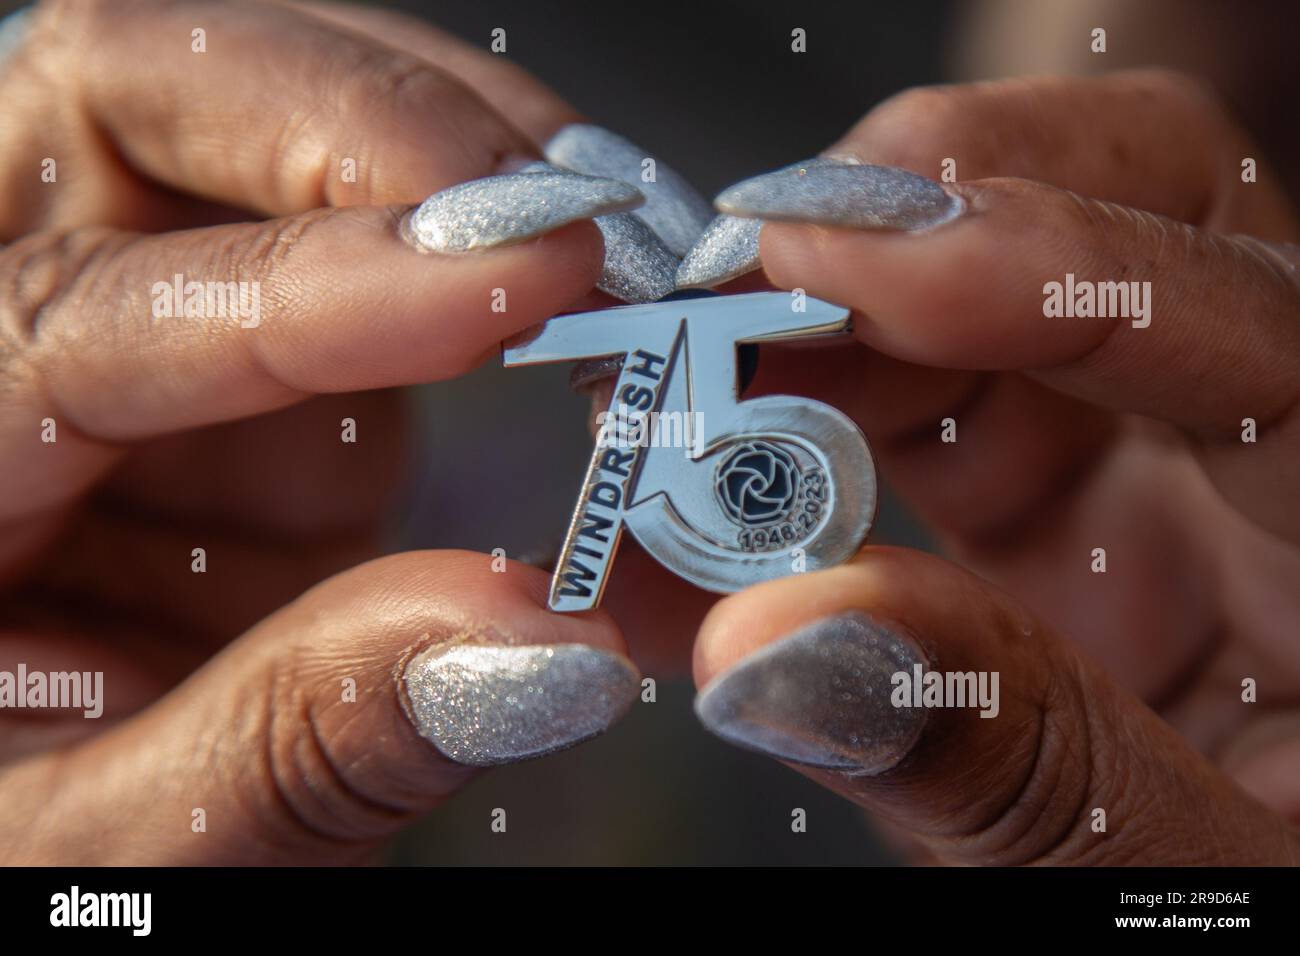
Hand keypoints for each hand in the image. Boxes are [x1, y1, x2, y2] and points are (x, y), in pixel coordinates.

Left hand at [0, 0, 640, 863]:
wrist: (32, 853)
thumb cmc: (13, 853)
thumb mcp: (116, 854)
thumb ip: (299, 749)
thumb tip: (533, 641)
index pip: (82, 307)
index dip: (322, 277)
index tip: (529, 277)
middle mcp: (4, 355)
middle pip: (135, 98)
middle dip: (373, 125)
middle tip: (558, 204)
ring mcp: (142, 348)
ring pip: (255, 122)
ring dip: (445, 146)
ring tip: (594, 227)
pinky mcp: (256, 382)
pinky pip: (362, 241)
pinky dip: (481, 235)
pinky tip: (567, 284)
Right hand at [677, 70, 1299, 863]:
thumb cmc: (1263, 915)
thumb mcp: (1174, 885)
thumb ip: (1015, 767)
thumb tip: (775, 641)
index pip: (1249, 310)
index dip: (1039, 253)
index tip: (830, 263)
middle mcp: (1253, 463)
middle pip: (1123, 206)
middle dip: (902, 226)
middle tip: (726, 296)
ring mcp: (1141, 480)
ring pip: (975, 312)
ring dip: (804, 339)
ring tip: (667, 421)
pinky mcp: (1038, 518)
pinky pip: (903, 428)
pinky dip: (776, 458)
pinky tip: (680, 526)